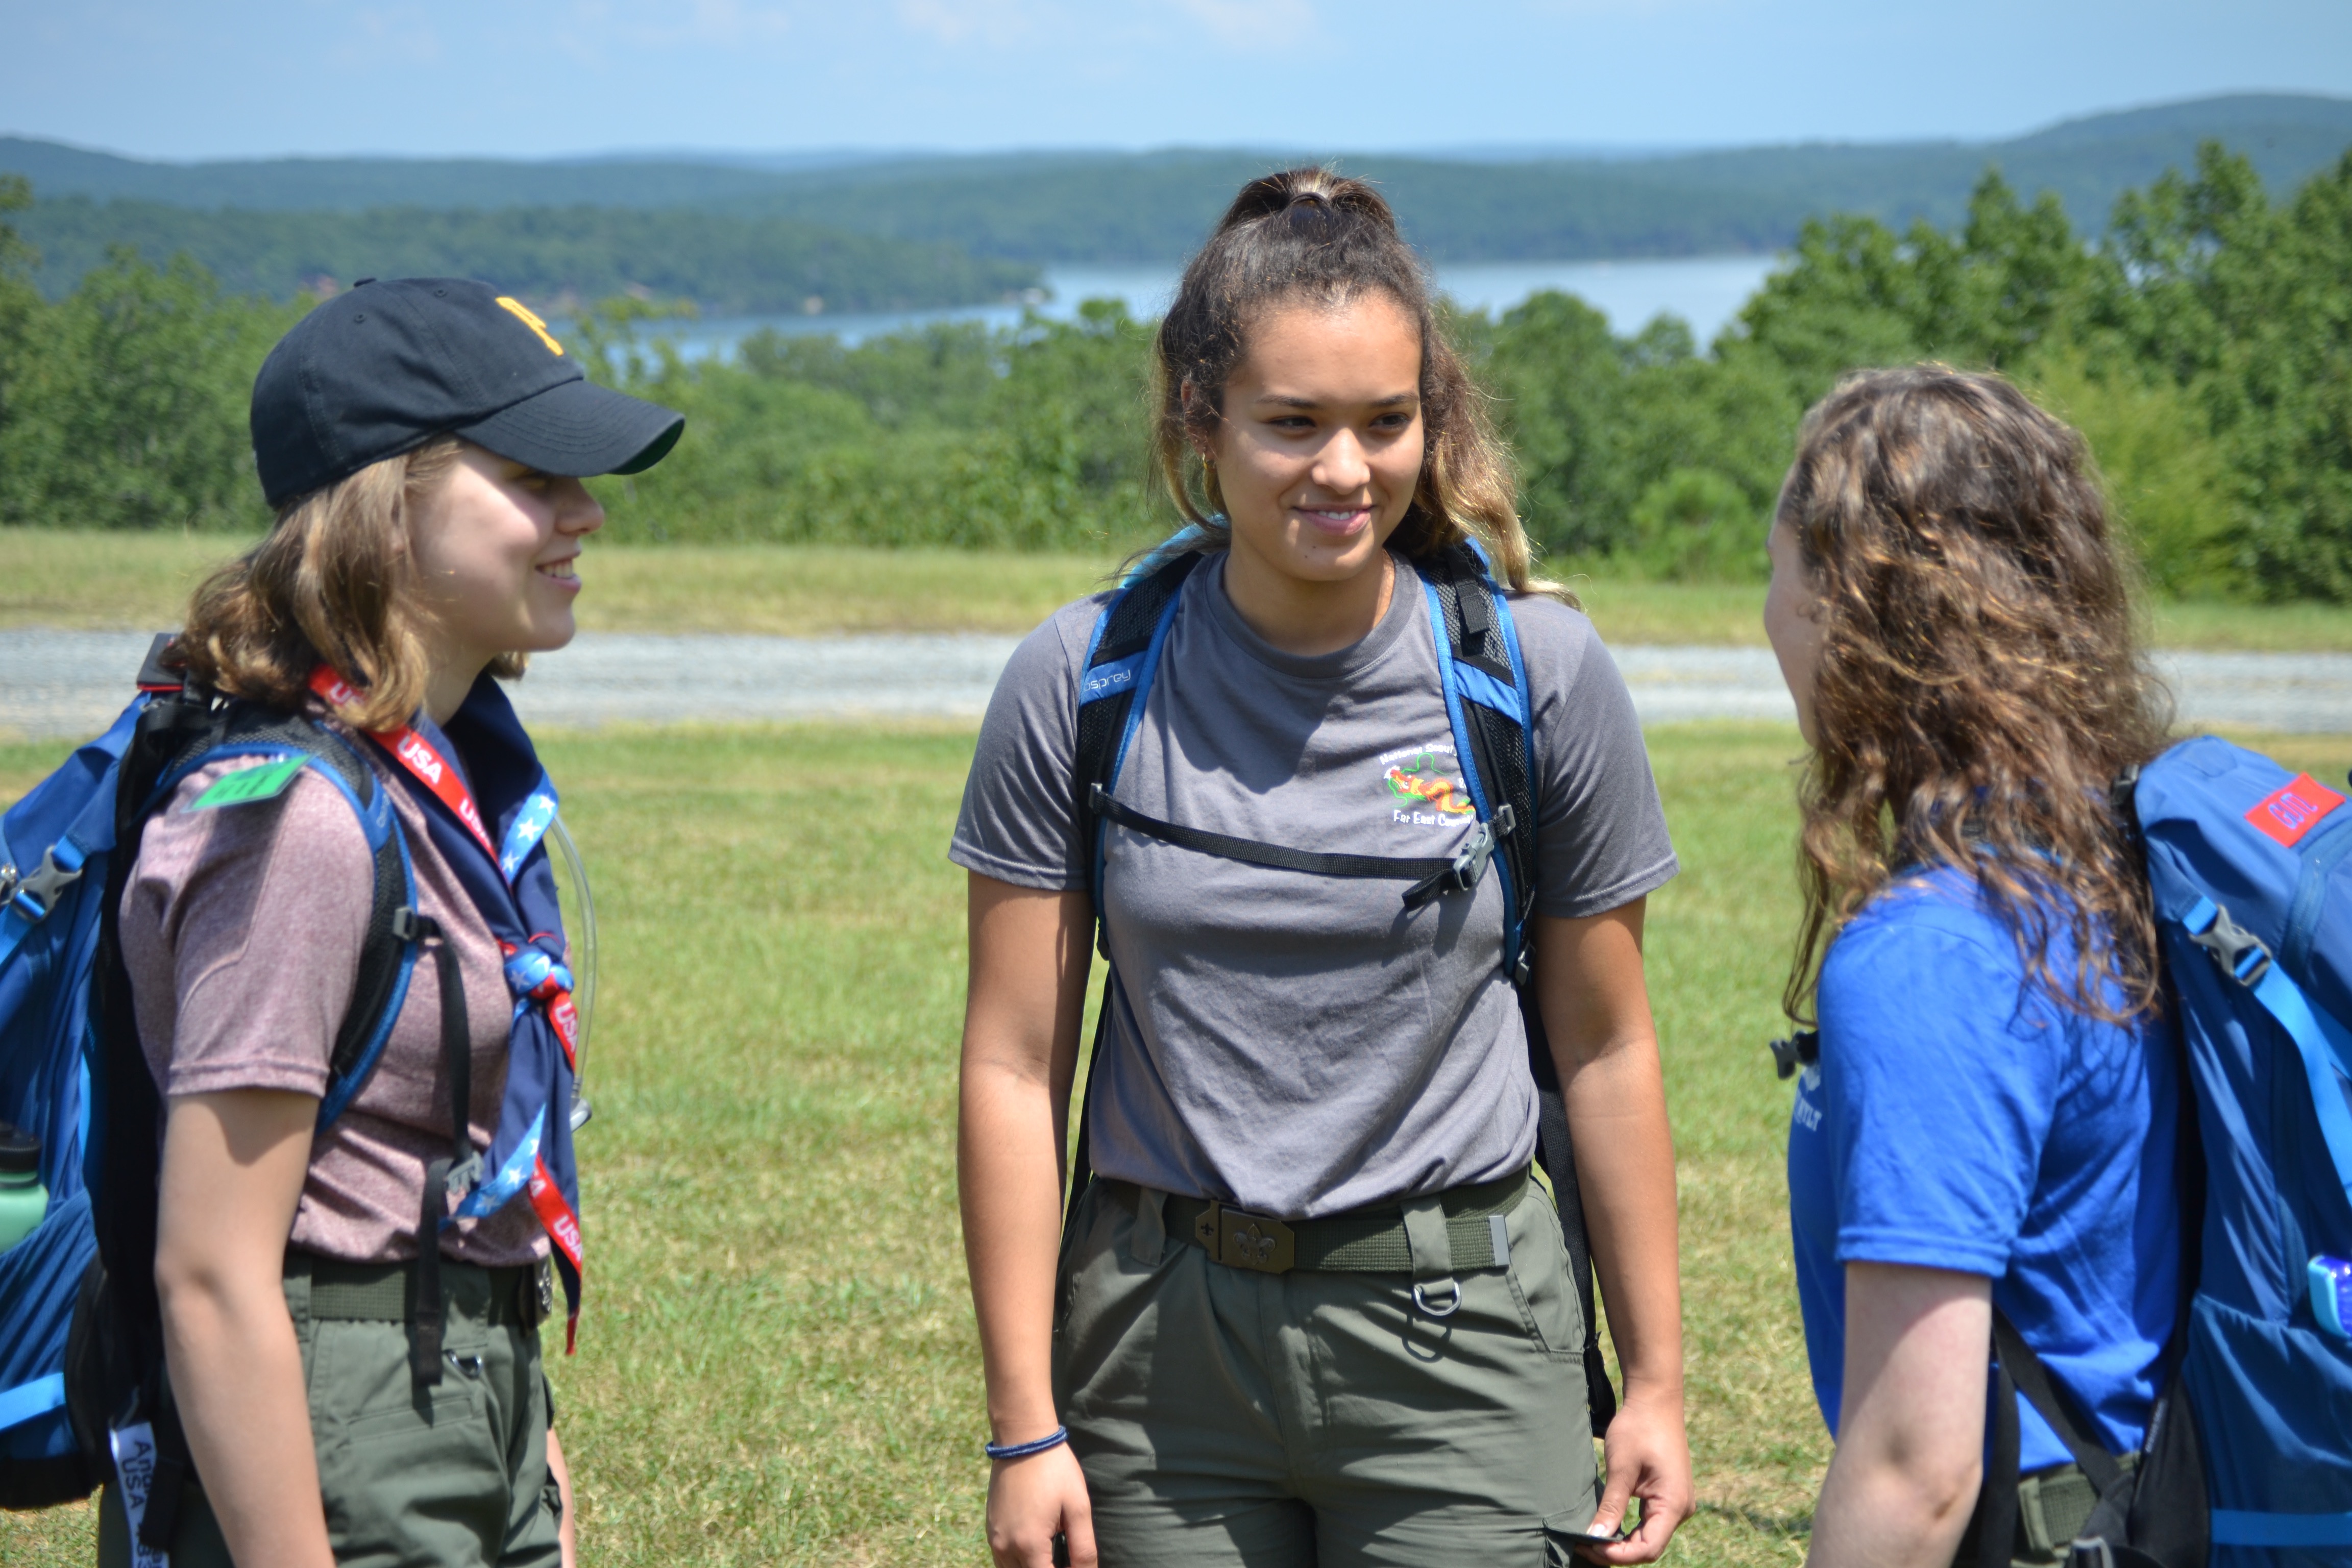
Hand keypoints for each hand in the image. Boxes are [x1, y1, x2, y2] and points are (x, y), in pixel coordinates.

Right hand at [986, 1442, 1094, 1567]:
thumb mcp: (1078, 1508)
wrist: (1024, 1439)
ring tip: (1052, 1553)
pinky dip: (1019, 1562)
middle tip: (1066, 1558)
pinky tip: (1037, 1547)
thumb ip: (1083, 1549)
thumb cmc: (1055, 1471)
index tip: (1073, 1563)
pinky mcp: (990, 1530)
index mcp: (1029, 1544)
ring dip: (1032, 1567)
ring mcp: (994, 1539)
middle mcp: (1005, 1547)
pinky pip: (1002, 1560)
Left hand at [1579, 1383, 1692, 1564]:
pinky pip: (1649, 1523)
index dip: (1619, 1555)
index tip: (1589, 1548)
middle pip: (1649, 1546)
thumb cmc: (1638, 1428)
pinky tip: (1607, 1527)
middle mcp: (1681, 1509)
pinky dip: (1629, 1529)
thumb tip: (1596, 1537)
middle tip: (1583, 1545)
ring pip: (1649, 1536)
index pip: (1648, 1548)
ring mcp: (1676, 1503)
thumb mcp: (1621, 1467)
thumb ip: (1611, 1505)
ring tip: (1590, 1539)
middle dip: (1617, 1551)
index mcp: (1674, 1504)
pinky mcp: (1668, 1496)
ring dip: (1622, 1542)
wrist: (1654, 1400)